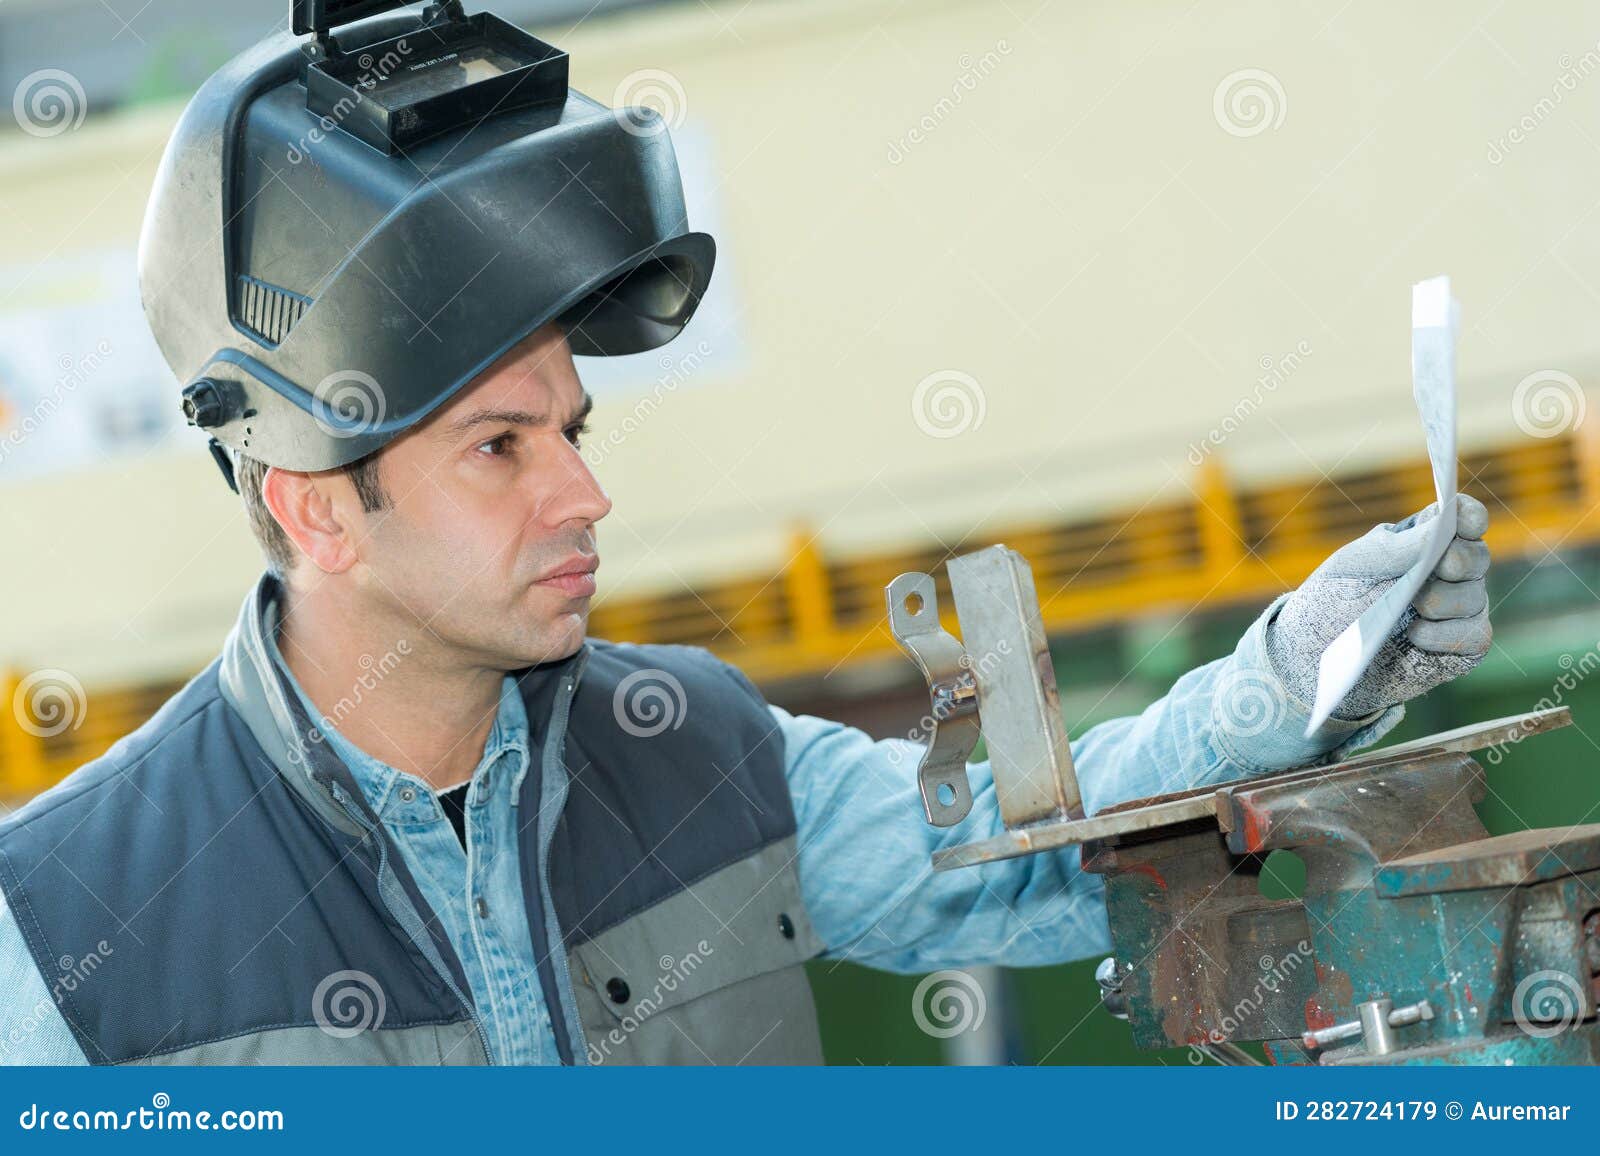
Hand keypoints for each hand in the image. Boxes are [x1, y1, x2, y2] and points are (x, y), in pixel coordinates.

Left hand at [1264, 494, 1490, 721]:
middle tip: (1442, 567)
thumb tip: (1444, 523)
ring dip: (1446, 600)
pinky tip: (1416, 635)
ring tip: (1415, 608)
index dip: (1469, 517)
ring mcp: (1454, 610)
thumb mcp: (1358, 566)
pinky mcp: (1456, 647)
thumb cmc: (1333, 601)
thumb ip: (1402, 547)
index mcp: (1421, 541)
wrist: (1315, 655)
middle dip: (1461, 560)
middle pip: (1477, 557)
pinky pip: (1474, 635)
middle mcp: (1445, 573)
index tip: (1464, 522)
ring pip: (1475, 597)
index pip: (1461, 519)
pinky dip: (1446, 635)